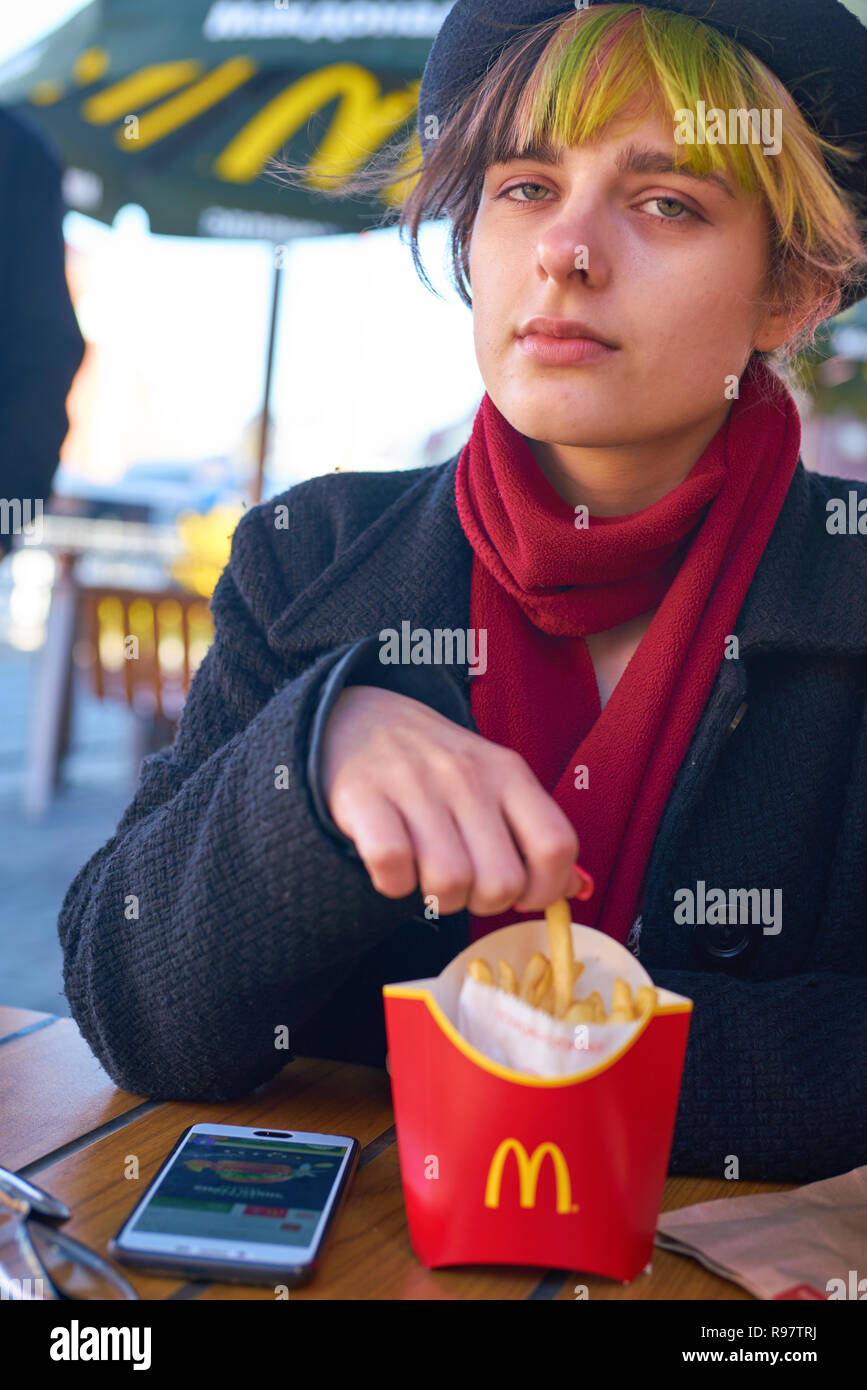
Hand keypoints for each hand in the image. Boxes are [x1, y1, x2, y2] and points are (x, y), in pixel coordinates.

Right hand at [320, 684, 589, 916]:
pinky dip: (392, 884)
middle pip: (502, 881)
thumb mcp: (494, 783)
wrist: (356, 716)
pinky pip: (392, 869)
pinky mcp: (363, 797)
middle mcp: (466, 776)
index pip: (556, 845)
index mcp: (508, 773)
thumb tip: (579, 889)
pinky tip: (391, 867)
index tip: (523, 897)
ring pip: (449, 884)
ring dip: (437, 898)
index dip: (547, 890)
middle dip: (484, 903)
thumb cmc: (433, 764)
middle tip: (465, 886)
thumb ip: (535, 834)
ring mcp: (414, 785)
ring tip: (425, 874)